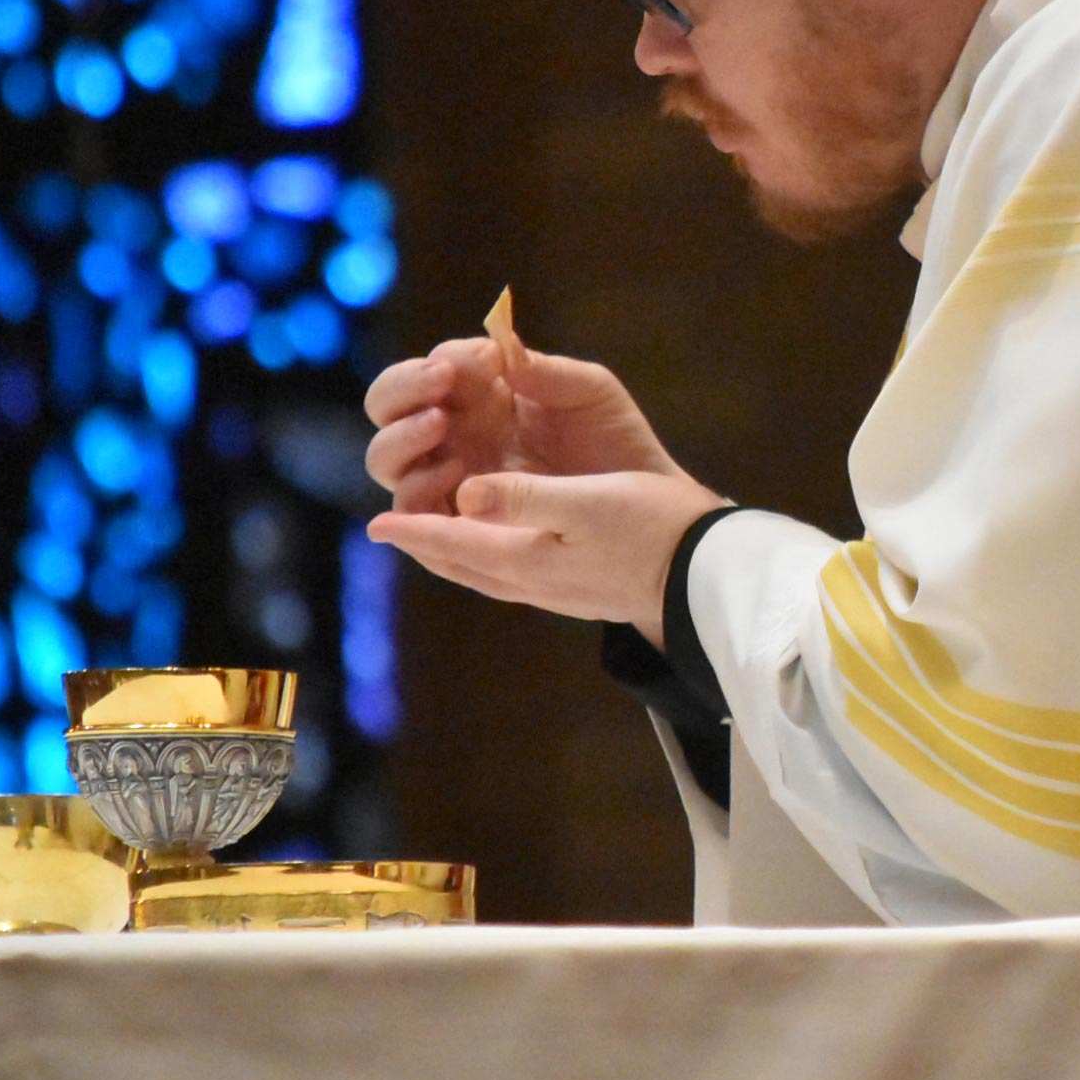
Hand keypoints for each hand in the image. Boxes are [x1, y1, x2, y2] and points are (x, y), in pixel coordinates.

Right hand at [363, 338, 682, 516]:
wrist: (647, 506)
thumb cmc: (618, 441)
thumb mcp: (590, 392)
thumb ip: (543, 369)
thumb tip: (495, 348)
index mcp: (479, 394)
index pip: (428, 369)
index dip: (441, 360)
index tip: (480, 360)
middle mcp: (454, 433)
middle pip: (387, 407)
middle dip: (402, 389)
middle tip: (440, 384)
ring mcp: (450, 478)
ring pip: (387, 458)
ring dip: (402, 437)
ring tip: (441, 425)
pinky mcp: (458, 524)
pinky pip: (412, 513)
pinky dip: (416, 492)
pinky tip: (455, 474)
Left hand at [367, 468, 725, 639]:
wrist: (702, 576)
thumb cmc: (652, 530)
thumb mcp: (589, 504)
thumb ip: (525, 498)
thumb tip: (466, 491)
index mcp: (525, 558)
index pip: (451, 541)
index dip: (413, 529)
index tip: (377, 524)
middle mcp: (530, 579)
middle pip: (458, 563)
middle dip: (423, 542)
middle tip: (394, 526)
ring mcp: (552, 588)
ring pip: (481, 571)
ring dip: (451, 550)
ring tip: (431, 536)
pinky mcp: (573, 588)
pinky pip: (509, 573)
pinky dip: (484, 556)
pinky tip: (495, 547)